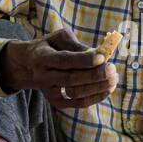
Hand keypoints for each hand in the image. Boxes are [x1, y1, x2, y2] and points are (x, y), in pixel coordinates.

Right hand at [0, 29, 117, 108]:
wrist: (28, 65)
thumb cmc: (50, 47)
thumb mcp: (59, 38)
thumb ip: (77, 45)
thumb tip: (99, 53)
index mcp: (42, 56)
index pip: (64, 60)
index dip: (84, 60)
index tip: (102, 57)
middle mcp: (43, 76)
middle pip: (71, 79)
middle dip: (95, 75)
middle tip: (112, 69)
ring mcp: (49, 91)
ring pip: (75, 93)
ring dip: (98, 87)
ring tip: (114, 78)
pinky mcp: (56, 102)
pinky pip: (77, 103)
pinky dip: (95, 97)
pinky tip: (108, 89)